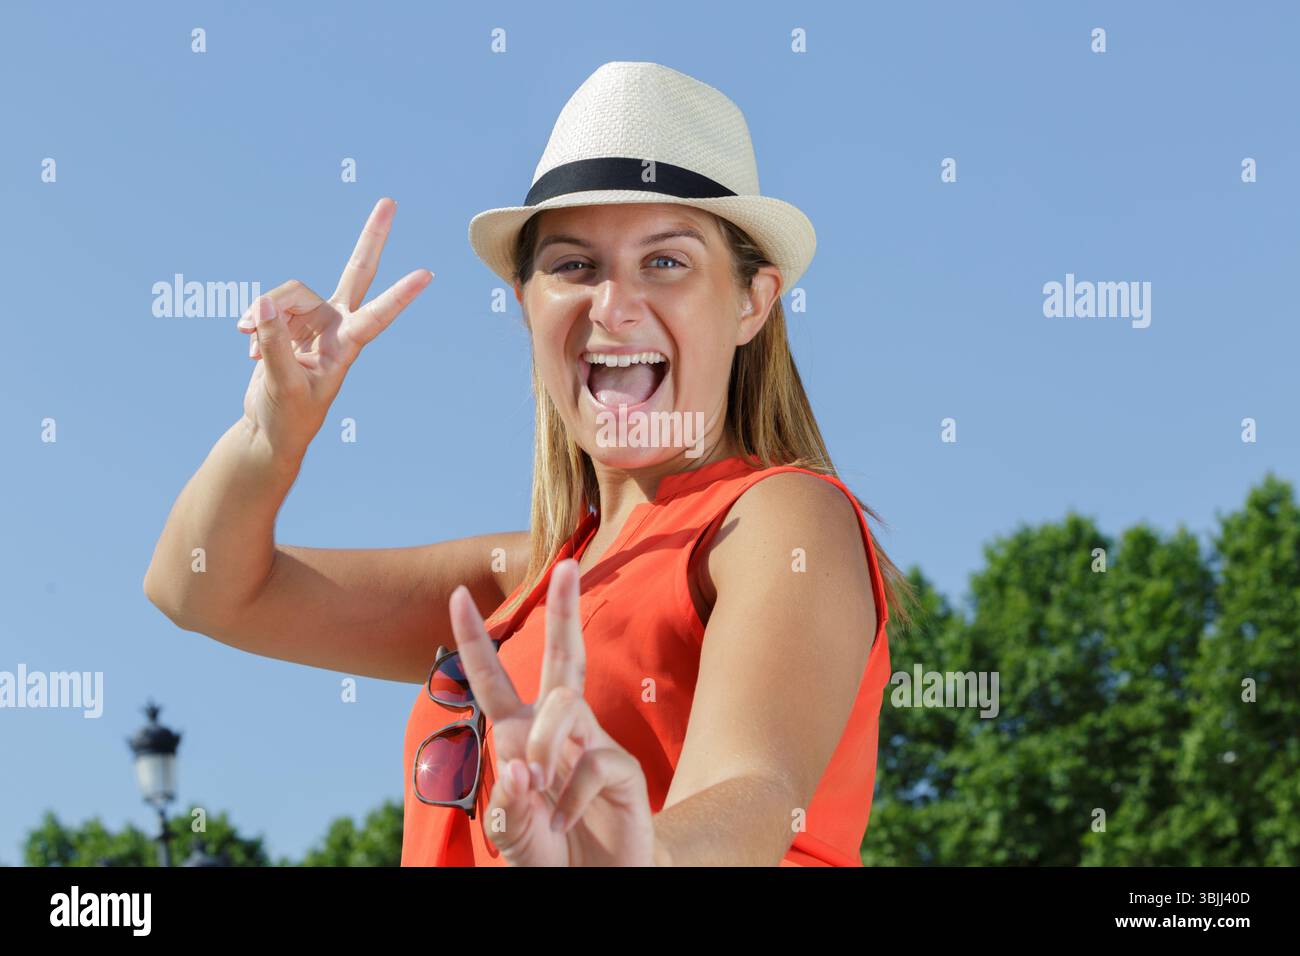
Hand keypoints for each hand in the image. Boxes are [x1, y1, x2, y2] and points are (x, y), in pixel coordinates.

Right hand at [237, 197, 432, 462]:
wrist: (270, 428)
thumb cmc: (287, 416)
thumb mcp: (282, 384)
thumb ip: (273, 344)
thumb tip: (263, 303)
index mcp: (347, 346)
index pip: (378, 315)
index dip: (401, 295)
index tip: (427, 275)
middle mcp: (336, 325)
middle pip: (356, 271)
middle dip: (372, 238)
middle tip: (390, 202)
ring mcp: (313, 321)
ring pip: (286, 294)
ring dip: (262, 315)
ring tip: (248, 344)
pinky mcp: (287, 322)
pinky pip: (266, 307)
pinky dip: (253, 325)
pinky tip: (249, 349)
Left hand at [447, 559, 657, 865]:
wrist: (600, 887)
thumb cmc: (552, 854)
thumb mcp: (514, 837)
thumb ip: (510, 808)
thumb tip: (524, 765)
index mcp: (524, 738)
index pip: (496, 682)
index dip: (475, 640)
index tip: (458, 595)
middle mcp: (562, 732)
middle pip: (564, 658)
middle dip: (566, 610)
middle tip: (570, 563)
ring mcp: (596, 747)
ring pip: (566, 706)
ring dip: (546, 745)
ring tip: (542, 791)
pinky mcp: (625, 772)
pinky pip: (595, 762)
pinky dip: (570, 795)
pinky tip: (563, 822)